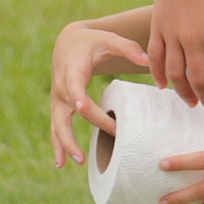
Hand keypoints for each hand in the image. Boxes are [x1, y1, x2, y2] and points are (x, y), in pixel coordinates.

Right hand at [51, 23, 149, 169]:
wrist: (67, 43)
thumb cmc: (91, 42)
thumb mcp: (108, 39)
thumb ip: (128, 48)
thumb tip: (148, 61)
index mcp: (73, 70)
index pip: (74, 85)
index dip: (78, 96)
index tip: (81, 106)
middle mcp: (62, 88)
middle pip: (64, 115)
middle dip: (71, 136)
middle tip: (83, 155)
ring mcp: (58, 100)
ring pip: (57, 126)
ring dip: (64, 145)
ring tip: (77, 162)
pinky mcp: (59, 107)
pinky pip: (56, 128)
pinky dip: (58, 145)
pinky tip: (61, 163)